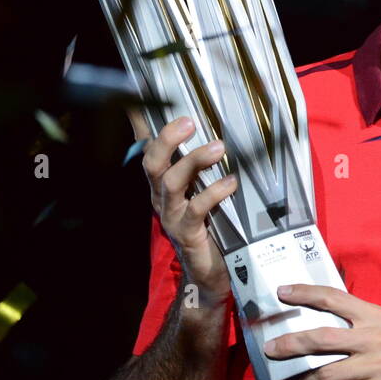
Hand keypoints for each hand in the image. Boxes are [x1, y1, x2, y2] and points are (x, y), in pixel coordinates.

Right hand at [135, 113, 236, 309]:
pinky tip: (232, 183)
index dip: (149, 129)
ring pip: (173, 182)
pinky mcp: (187, 234)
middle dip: (168, 139)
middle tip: (190, 121)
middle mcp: (162, 198)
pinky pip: (196, 208)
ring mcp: (172, 216)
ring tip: (219, 148)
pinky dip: (214, 192)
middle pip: (152, 163)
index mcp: (165, 185)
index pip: (150, 151)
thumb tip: (226, 135)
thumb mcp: (209, 192)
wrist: (211, 274)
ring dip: (195, 161)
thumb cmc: (213, 226)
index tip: (159, 105)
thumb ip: (211, 169)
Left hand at [267, 285, 380, 379]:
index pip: (335, 297)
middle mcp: (376, 336)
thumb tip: (323, 328)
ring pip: (325, 372)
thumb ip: (362, 327)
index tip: (282, 291)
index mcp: (377, 316)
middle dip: (291, 343)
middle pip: (322, 337)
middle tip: (270, 348)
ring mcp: (376, 364)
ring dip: (300, 379)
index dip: (306, 293)